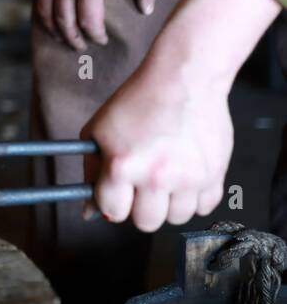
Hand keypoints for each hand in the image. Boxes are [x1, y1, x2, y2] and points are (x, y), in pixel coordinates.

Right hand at [32, 0, 160, 51]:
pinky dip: (38, 4)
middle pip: (63, 22)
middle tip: (79, 45)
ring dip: (52, 27)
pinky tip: (46, 8)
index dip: (96, 36)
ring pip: (44, 10)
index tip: (102, 40)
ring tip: (60, 34)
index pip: (90, 23)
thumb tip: (147, 8)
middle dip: (72, 38)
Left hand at [81, 58, 230, 231]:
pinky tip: (185, 178)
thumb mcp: (97, 132)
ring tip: (164, 179)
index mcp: (122, 166)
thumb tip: (88, 211)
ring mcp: (190, 178)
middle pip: (146, 223)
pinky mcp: (216, 174)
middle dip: (139, 208)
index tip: (116, 192)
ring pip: (177, 219)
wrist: (184, 80)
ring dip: (168, 205)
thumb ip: (91, 171)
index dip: (111, 202)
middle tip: (140, 187)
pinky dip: (195, 199)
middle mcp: (157, 177)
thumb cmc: (137, 102)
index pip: (112, 212)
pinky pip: (205, 208)